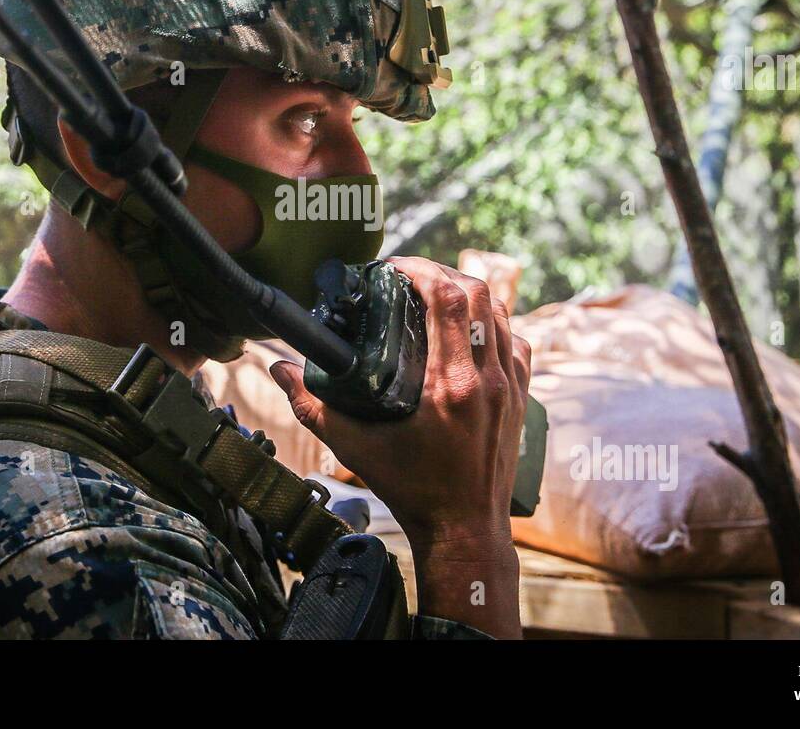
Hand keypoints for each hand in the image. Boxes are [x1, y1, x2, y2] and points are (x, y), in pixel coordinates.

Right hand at [269, 256, 530, 635]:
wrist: (464, 529)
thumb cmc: (412, 490)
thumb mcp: (353, 448)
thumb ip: (312, 405)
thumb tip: (279, 369)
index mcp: (448, 384)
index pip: (447, 299)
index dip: (421, 270)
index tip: (393, 268)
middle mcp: (485, 378)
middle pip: (478, 294)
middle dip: (443, 273)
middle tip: (410, 275)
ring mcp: (509, 386)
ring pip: (500, 313)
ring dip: (468, 293)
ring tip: (435, 292)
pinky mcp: (520, 396)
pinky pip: (515, 341)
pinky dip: (493, 323)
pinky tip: (468, 329)